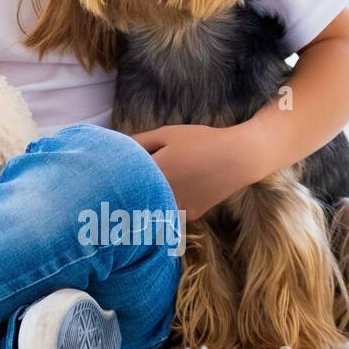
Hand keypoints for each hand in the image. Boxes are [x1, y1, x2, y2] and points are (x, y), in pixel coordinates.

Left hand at [128, 123, 260, 220]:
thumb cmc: (201, 141)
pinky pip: (172, 212)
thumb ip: (139, 141)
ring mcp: (179, 207)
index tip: (109, 178)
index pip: (124, 180)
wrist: (238, 158)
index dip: (116, 178)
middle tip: (119, 191)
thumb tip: (118, 147)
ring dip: (147, 204)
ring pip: (154, 210)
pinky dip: (168, 206)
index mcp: (155, 173)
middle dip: (129, 194)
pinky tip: (171, 196)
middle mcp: (165, 194)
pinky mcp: (192, 215)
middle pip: (136, 199)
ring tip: (145, 194)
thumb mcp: (166, 134)